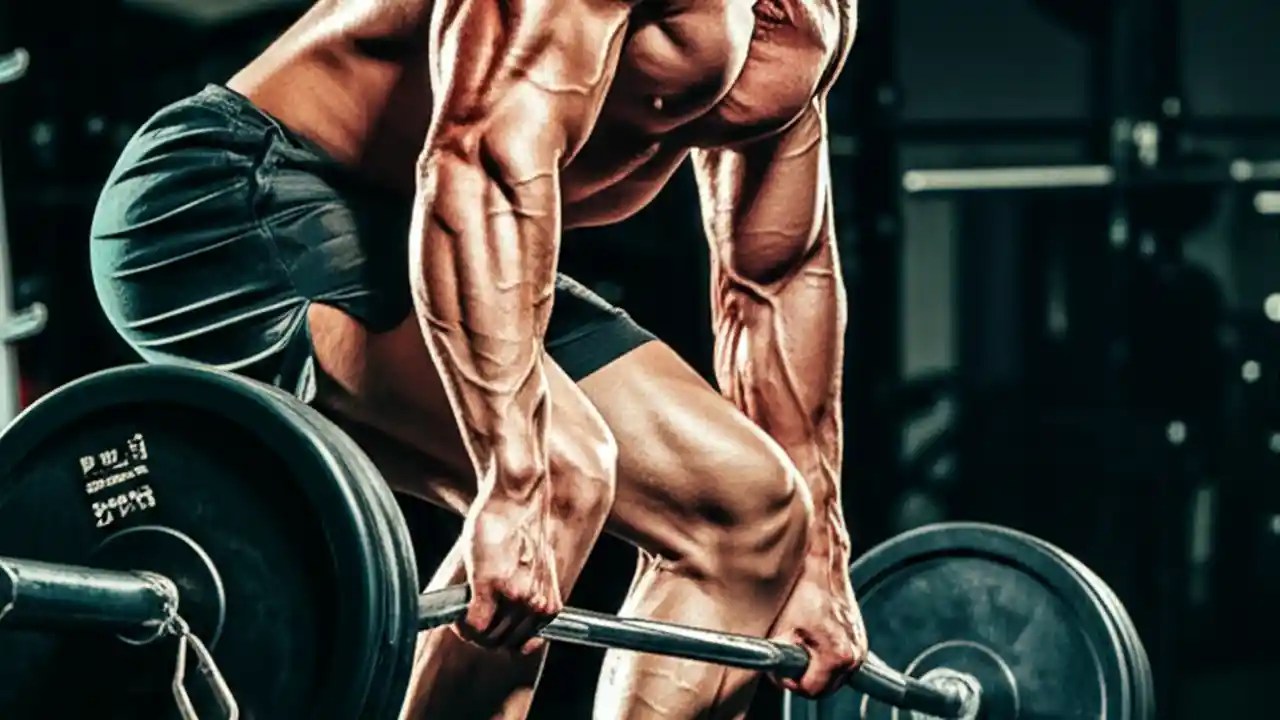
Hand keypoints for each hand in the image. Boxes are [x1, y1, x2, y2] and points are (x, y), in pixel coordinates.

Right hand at [458, 488, 562, 653]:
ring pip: (485, 637)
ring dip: (471, 628)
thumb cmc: (521, 525)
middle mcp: (535, 604)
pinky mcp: (490, 585)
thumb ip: (527, 597)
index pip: (522, 645)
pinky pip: (471, 625)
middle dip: (484, 635)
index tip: (489, 627)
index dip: (501, 638)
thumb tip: (509, 621)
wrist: (519, 495)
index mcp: (548, 604)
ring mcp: (514, 597)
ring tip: (466, 609)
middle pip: (501, 643)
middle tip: (471, 617)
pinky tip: (457, 612)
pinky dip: (461, 624)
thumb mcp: (534, 570)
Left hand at [770, 549, 867, 696]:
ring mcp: (859, 645)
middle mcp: (855, 652)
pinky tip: (813, 634)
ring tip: (801, 637)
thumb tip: (774, 669)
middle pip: (825, 686)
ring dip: (814, 663)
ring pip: (832, 674)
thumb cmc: (802, 589)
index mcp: (839, 654)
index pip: (811, 689)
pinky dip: (824, 652)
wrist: (823, 562)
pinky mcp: (858, 637)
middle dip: (804, 673)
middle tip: (788, 652)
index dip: (790, 680)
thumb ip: (777, 657)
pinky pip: (839, 658)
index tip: (781, 665)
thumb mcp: (781, 627)